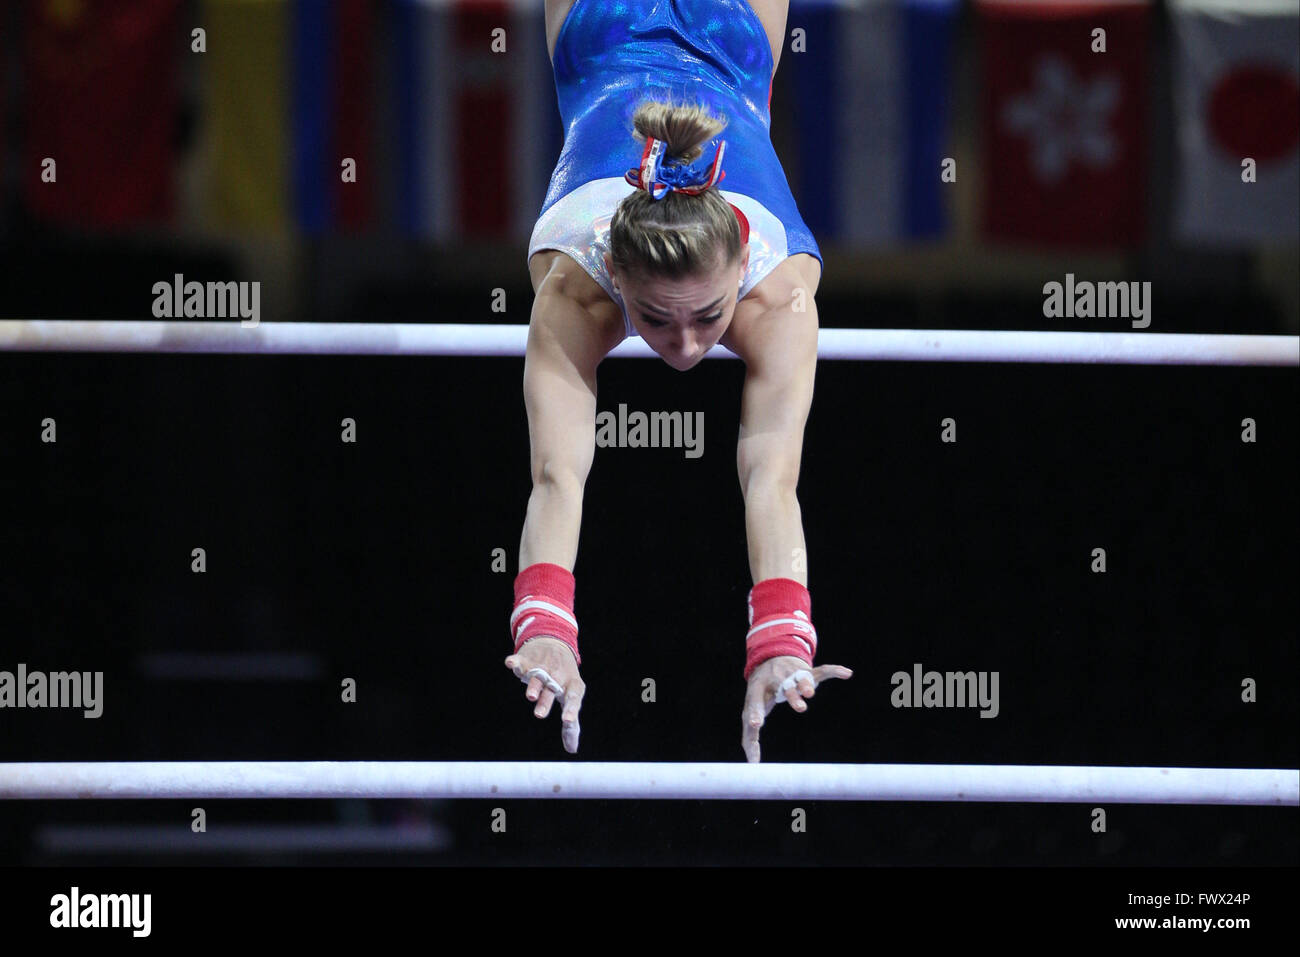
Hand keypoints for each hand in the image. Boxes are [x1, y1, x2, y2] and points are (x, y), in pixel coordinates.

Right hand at [504, 637, 585, 753]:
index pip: (574, 698)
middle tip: (539, 715)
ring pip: (537, 678)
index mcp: (572, 685)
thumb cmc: (564, 678)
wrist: (556, 643)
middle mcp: (558, 676)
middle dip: (546, 702)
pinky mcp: (528, 660)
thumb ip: (572, 724)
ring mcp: (543, 667)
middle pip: (552, 691)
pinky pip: (521, 661)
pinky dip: (516, 663)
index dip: (571, 710)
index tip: (567, 721)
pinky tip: (510, 664)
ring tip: (531, 696)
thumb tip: (572, 750)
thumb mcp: (572, 697)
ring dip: (534, 686)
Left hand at [742, 656, 851, 763]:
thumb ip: (750, 738)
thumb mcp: (751, 712)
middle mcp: (776, 680)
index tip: (756, 724)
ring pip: (801, 678)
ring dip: (806, 684)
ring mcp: (791, 675)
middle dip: (792, 697)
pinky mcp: (806, 672)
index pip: (755, 702)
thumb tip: (753, 764)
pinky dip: (834, 671)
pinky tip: (846, 673)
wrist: (769, 659)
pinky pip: (822, 671)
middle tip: (801, 708)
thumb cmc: (759, 693)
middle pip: (784, 688)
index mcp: (758, 690)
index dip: (756, 713)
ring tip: (810, 693)